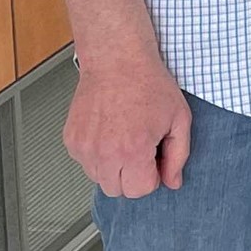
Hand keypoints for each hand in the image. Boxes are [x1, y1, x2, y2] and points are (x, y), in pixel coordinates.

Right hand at [64, 43, 191, 198]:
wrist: (117, 59)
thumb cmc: (148, 83)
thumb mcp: (179, 118)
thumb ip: (178, 155)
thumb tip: (172, 182)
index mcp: (132, 150)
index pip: (140, 191)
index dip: (153, 176)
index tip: (155, 158)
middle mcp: (104, 152)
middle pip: (117, 190)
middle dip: (132, 175)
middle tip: (141, 148)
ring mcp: (83, 147)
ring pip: (99, 178)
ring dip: (113, 166)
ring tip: (124, 137)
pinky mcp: (71, 140)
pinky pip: (85, 162)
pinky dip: (97, 154)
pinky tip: (110, 131)